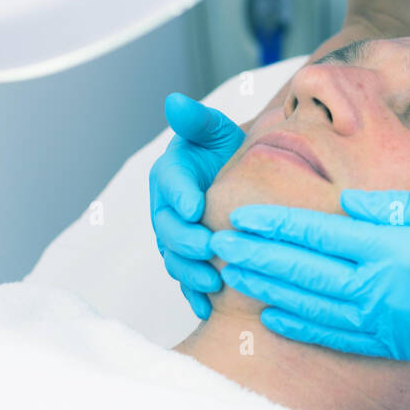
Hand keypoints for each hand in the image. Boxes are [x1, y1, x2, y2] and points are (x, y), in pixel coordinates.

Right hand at [149, 94, 245, 318]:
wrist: (243, 179)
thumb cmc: (227, 150)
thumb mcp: (215, 130)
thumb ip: (196, 120)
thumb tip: (175, 101)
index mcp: (169, 175)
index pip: (168, 184)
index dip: (180, 195)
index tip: (196, 205)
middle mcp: (166, 209)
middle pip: (167, 229)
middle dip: (185, 240)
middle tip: (208, 246)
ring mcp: (176, 238)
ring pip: (175, 259)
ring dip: (190, 272)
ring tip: (213, 282)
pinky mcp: (190, 262)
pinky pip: (187, 282)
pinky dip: (195, 296)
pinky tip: (211, 309)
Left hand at [208, 188, 409, 357]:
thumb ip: (398, 206)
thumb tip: (347, 201)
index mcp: (399, 250)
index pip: (321, 234)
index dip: (277, 224)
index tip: (241, 213)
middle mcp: (386, 290)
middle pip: (306, 271)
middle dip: (258, 255)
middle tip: (217, 240)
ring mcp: (390, 322)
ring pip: (312, 305)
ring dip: (269, 288)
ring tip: (232, 272)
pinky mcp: (397, 342)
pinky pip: (338, 335)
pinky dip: (302, 324)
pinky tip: (275, 314)